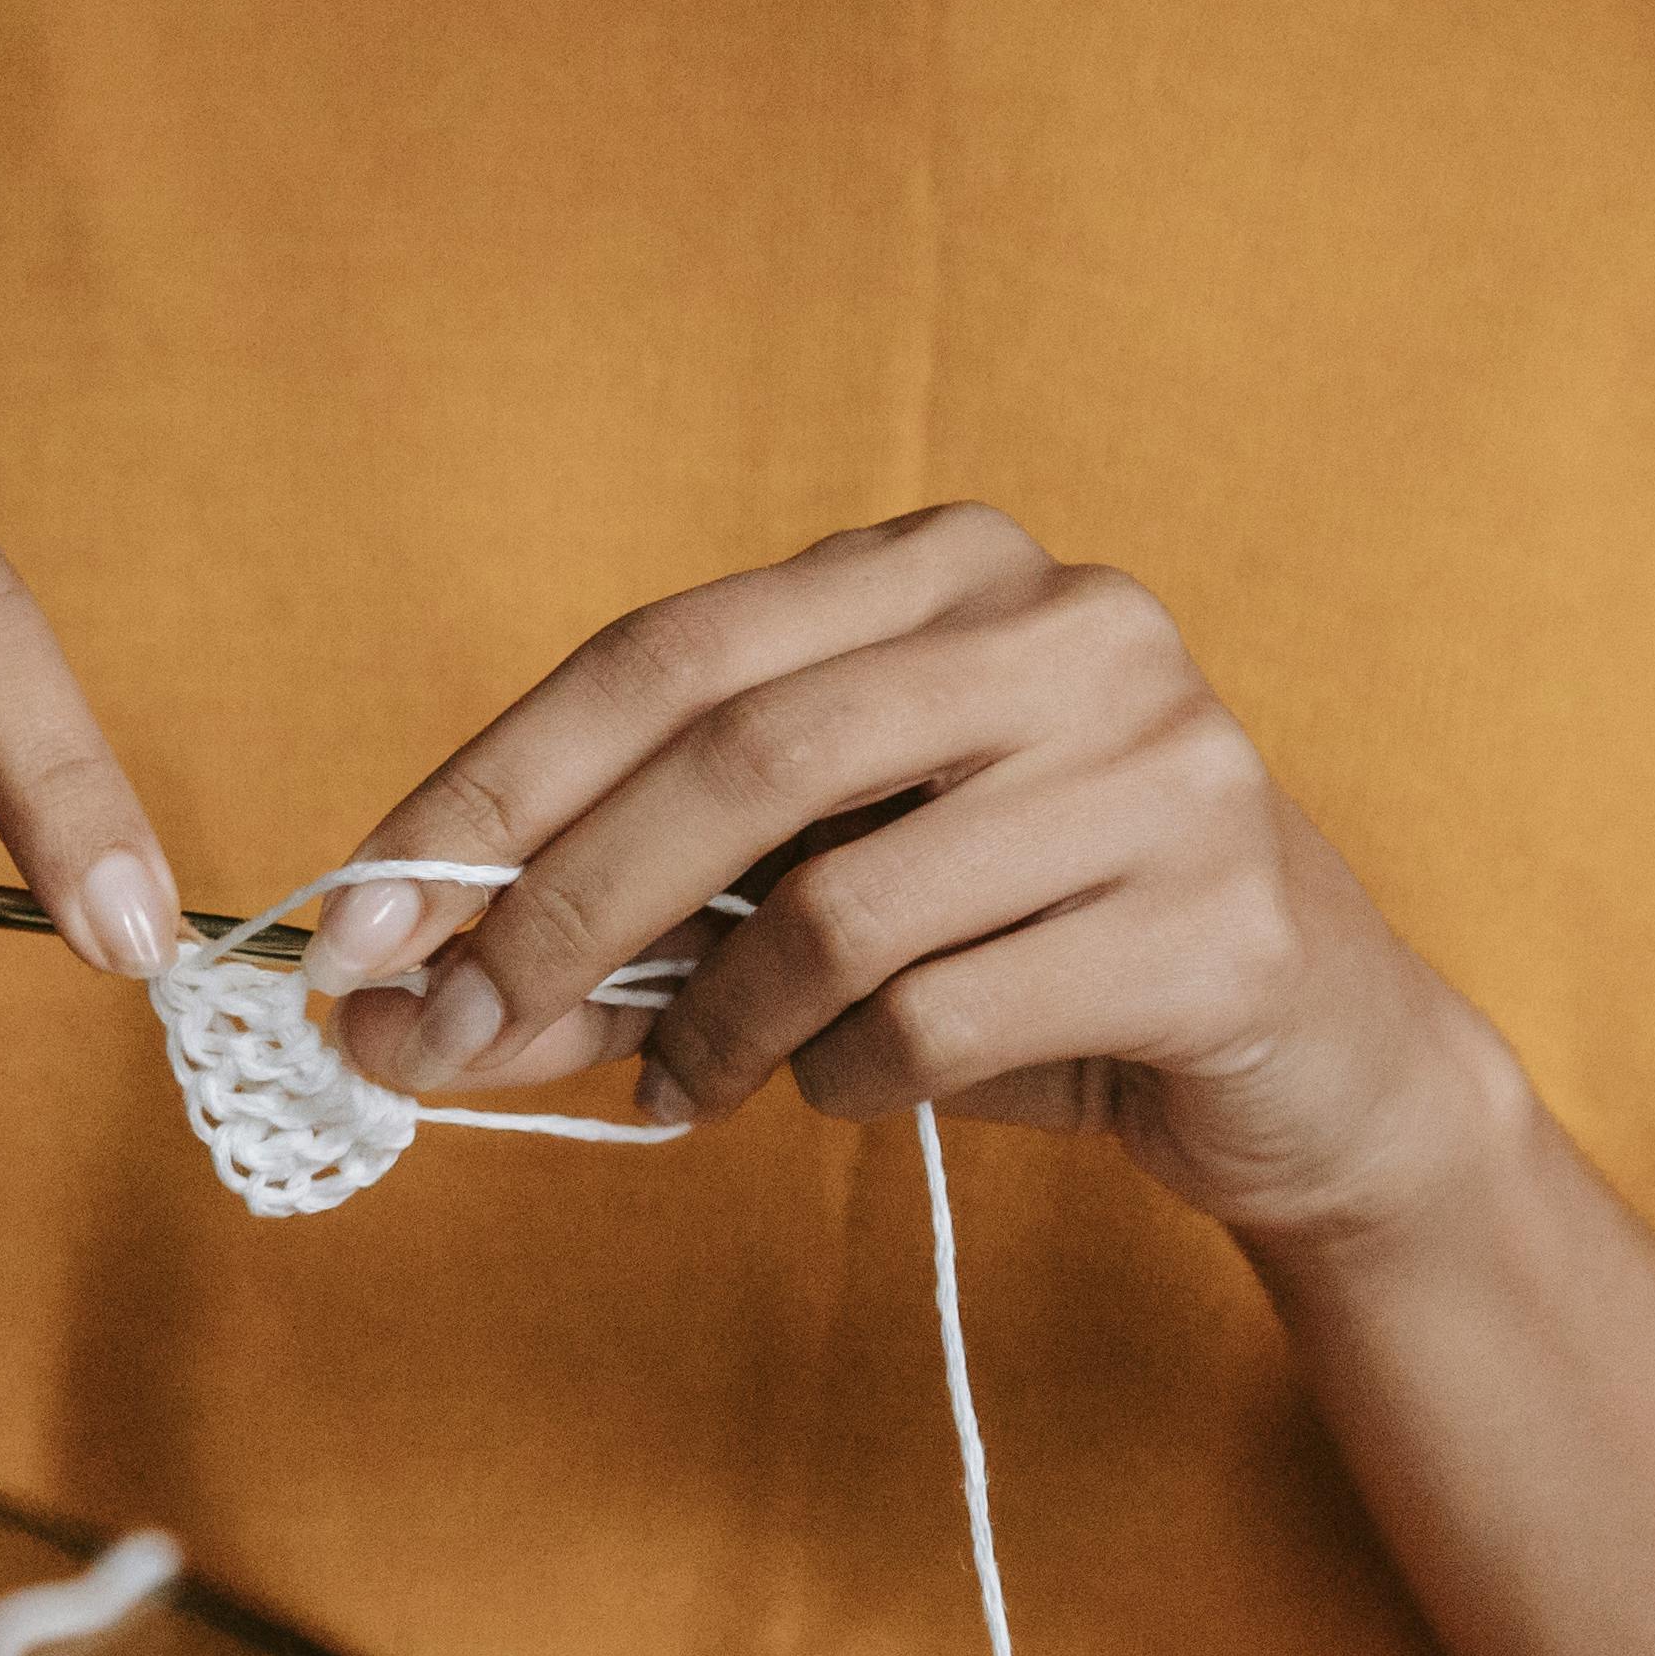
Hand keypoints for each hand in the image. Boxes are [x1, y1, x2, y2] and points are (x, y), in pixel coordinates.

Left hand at [314, 505, 1524, 1251]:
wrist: (1308, 1057)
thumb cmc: (1019, 950)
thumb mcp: (815, 898)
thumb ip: (627, 924)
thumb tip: (388, 1014)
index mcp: (942, 565)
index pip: (662, 651)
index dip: (487, 786)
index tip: (346, 923)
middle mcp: (1064, 622)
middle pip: (735, 755)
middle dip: (550, 913)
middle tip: (437, 1043)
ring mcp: (1163, 760)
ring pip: (837, 905)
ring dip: (708, 1028)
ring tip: (679, 1085)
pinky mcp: (1217, 918)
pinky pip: (945, 1016)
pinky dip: (850, 1081)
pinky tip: (850, 1089)